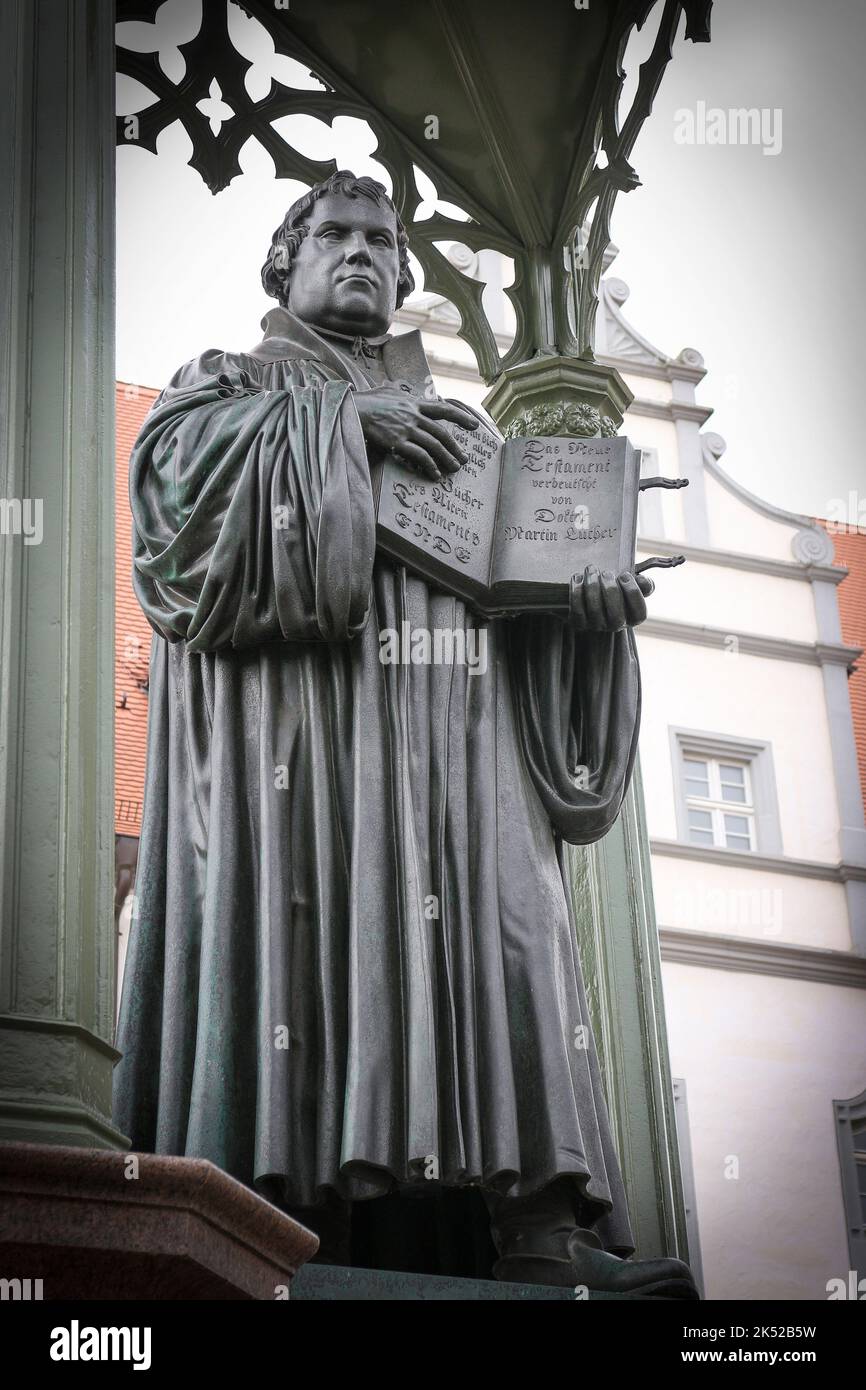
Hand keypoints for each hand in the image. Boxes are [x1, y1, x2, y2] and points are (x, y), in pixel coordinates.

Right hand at [353, 382, 478, 479]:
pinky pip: (419, 456)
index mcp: (414, 403)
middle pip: (442, 433)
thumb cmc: (367, 401)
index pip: (443, 409)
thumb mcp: (387, 391)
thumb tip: (403, 390)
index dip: (461, 417)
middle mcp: (414, 416)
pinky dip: (429, 466)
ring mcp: (407, 429)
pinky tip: (435, 474)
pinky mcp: (397, 442)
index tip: (474, 425)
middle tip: (464, 458)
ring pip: (434, 446)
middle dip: (455, 447)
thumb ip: (400, 392)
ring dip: (447, 459)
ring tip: (454, 468)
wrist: (352, 410)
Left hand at [569, 565, 653, 630]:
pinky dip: (577, 591)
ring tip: (591, 570)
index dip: (633, 593)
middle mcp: (616, 625)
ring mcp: (597, 626)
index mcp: (633, 617)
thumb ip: (644, 583)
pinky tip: (578, 577)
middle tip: (606, 573)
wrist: (593, 596)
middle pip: (616, 615)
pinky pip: (577, 610)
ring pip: (595, 610)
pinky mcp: (580, 623)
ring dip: (592, 586)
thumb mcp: (633, 585)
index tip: (625, 575)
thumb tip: (643, 581)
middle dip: (611, 590)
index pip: (639, 613)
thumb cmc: (617, 589)